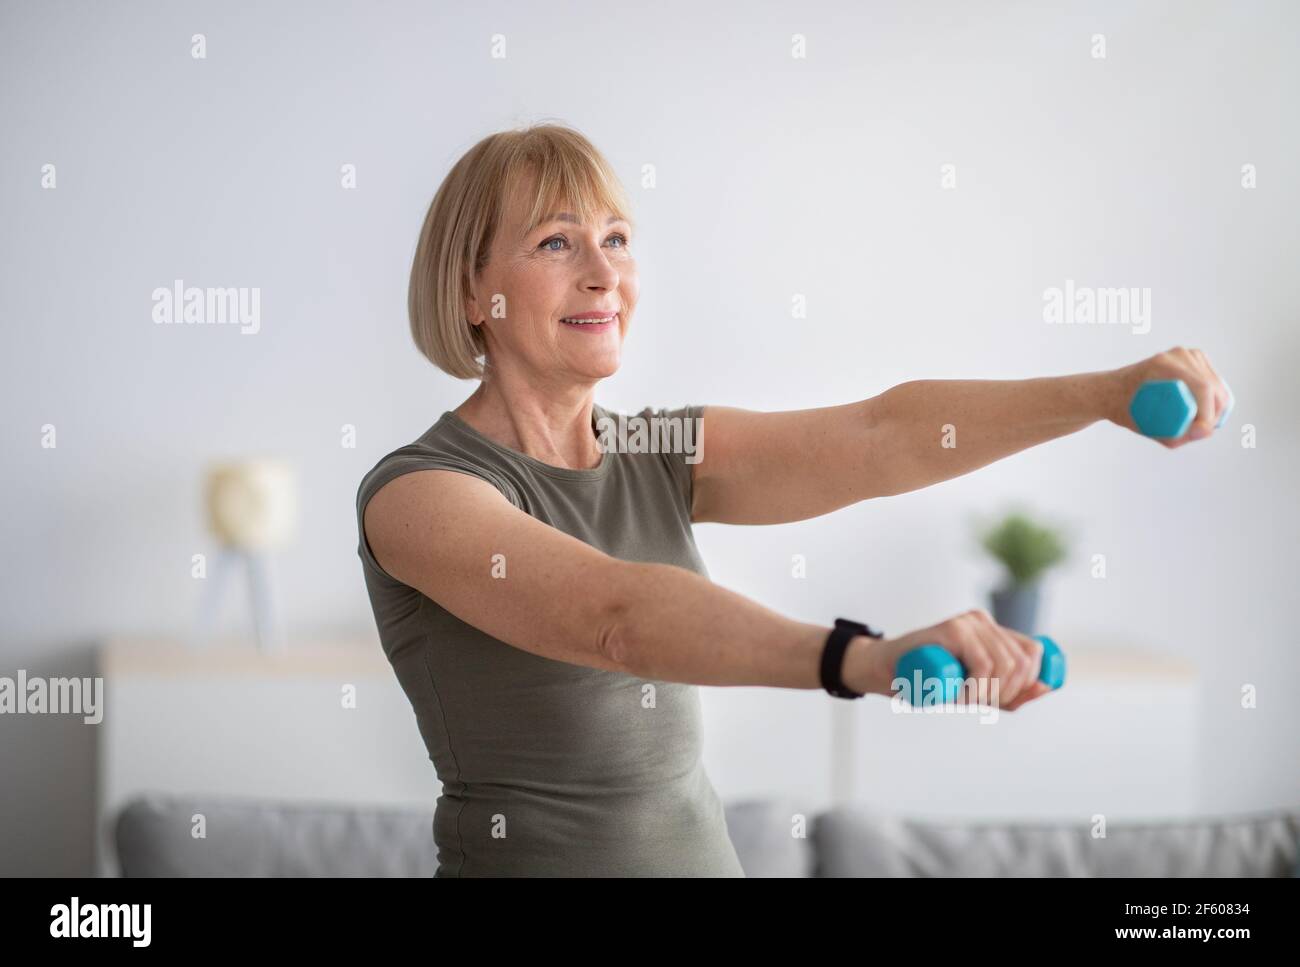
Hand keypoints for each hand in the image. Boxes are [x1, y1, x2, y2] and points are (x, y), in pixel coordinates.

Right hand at [852, 608, 1054, 710]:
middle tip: (981, 704)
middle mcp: (983, 620)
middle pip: (1022, 661)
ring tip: (966, 699)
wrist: (885, 669)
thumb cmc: (929, 679)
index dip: (1028, 682)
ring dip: (991, 693)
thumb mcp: (976, 690)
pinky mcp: (952, 628)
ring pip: (1005, 664)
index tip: (1004, 701)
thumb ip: (1011, 693)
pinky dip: (979, 687)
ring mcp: (967, 622)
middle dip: (1009, 692)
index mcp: (993, 630)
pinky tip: (964, 695)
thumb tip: (1046, 688)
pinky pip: (983, 663)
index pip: (1033, 652)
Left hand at [1107, 346, 1231, 448]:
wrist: (1111, 390)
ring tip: (1195, 424)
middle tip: (1198, 432)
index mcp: (1163, 364)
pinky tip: (1199, 410)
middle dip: (1213, 415)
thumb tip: (1206, 431)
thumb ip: (1178, 435)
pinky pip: (1215, 382)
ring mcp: (1187, 354)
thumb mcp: (1147, 428)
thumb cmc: (1126, 410)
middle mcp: (1178, 355)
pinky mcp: (1194, 358)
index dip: (1208, 414)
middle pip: (1213, 387)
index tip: (1201, 433)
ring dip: (1214, 409)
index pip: (1202, 387)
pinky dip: (1213, 399)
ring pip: (1217, 386)